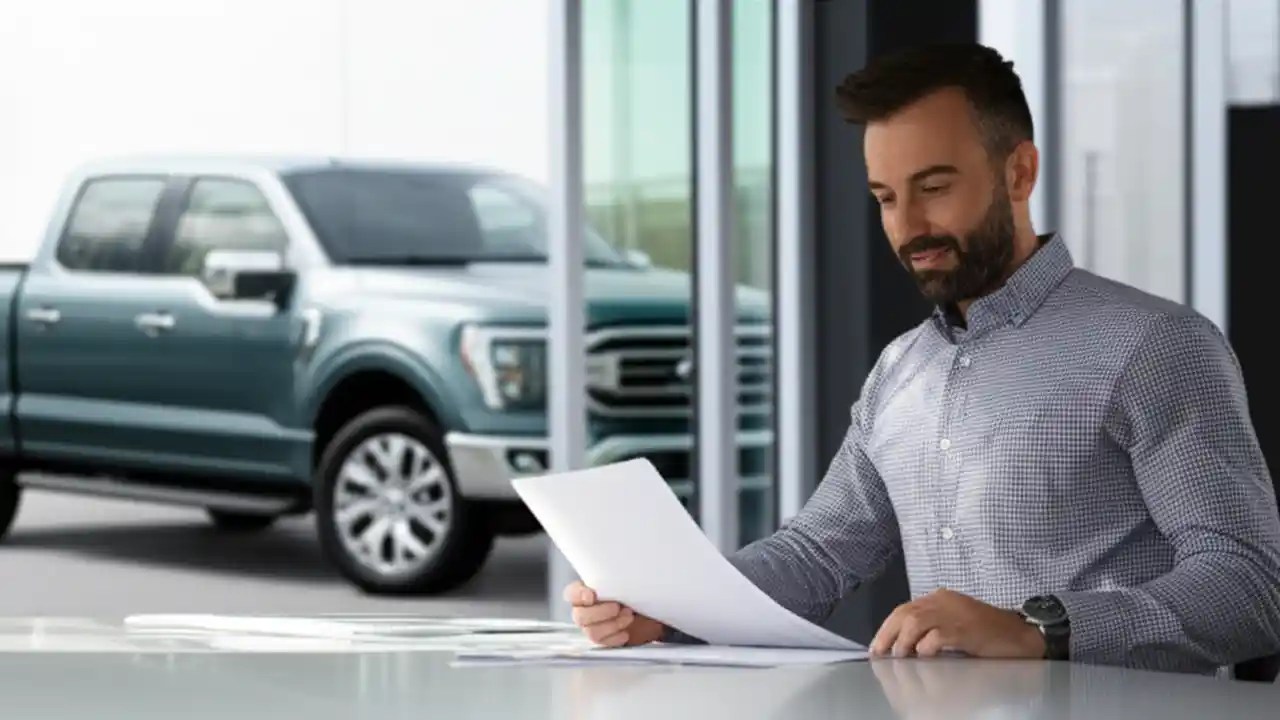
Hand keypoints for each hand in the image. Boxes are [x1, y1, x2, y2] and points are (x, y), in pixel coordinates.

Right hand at [564, 580, 666, 647]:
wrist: (650, 613)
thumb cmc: (635, 592)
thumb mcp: (627, 582)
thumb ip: (615, 580)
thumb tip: (616, 569)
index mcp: (585, 591)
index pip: (571, 593)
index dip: (579, 595)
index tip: (592, 595)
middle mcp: (584, 610)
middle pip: (579, 616)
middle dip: (601, 612)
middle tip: (618, 606)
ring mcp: (592, 627)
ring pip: (591, 632)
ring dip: (612, 625)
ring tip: (628, 616)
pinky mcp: (602, 640)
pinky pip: (603, 643)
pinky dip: (616, 637)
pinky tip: (626, 632)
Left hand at [869, 588, 1044, 658]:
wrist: (1022, 635)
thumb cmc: (989, 633)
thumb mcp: (956, 623)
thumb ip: (932, 627)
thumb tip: (905, 644)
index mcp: (941, 598)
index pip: (905, 609)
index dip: (887, 628)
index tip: (877, 646)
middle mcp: (944, 602)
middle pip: (905, 613)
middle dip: (888, 634)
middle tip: (880, 653)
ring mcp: (955, 613)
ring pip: (916, 622)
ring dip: (903, 641)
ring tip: (899, 656)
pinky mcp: (966, 629)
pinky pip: (938, 635)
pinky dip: (926, 647)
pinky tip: (922, 656)